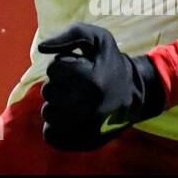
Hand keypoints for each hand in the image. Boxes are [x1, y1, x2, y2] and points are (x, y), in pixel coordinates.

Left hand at [37, 23, 166, 151]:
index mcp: (92, 81)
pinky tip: (70, 116)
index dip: (62, 64)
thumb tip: (42, 47)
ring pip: (48, 113)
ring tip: (74, 100)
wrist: (135, 94)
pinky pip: (51, 134)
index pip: (54, 69)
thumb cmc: (111, 62)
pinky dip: (55, 126)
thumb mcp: (97, 38)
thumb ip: (69, 34)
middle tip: (77, 85)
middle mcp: (89, 107)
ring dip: (56, 105)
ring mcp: (86, 128)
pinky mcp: (83, 142)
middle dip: (58, 85)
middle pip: (48, 92)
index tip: (79, 67)